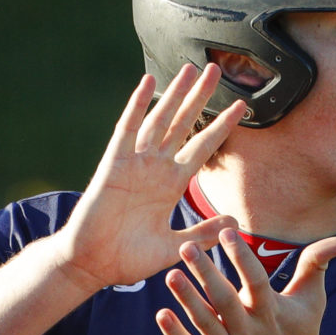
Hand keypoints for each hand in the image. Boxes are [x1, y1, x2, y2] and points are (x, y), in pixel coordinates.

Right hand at [53, 64, 246, 293]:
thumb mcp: (176, 246)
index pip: (202, 148)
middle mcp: (156, 168)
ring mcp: (135, 163)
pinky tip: (148, 82)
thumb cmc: (129, 258)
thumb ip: (203, 233)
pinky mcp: (113, 164)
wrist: (93, 266)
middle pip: (183, 125)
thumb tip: (234, 222)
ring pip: (159, 120)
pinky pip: (127, 129)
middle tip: (216, 69)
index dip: (221, 127)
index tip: (242, 107)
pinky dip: (136, 105)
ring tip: (191, 69)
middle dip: (200, 98)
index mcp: (171, 185)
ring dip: (175, 94)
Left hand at [157, 227, 335, 334]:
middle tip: (187, 246)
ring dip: (188, 299)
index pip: (257, 282)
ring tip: (172, 274)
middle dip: (206, 273)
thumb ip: (316, 266)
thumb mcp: (311, 302)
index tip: (228, 231)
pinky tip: (162, 314)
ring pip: (206, 323)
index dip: (243, 257)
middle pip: (225, 300)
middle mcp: (251, 334)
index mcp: (273, 314)